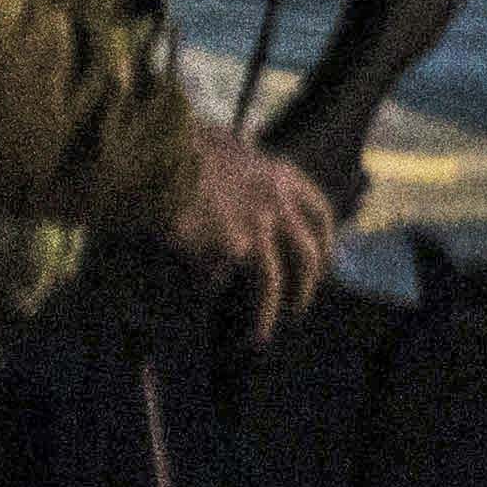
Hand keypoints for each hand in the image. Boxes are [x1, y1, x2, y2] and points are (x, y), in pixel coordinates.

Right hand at [162, 128, 339, 345]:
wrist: (160, 153)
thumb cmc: (187, 149)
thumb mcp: (231, 149)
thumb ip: (249, 171)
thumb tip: (253, 192)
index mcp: (283, 176)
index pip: (320, 212)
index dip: (325, 242)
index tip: (321, 264)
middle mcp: (278, 203)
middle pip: (307, 256)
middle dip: (305, 288)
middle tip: (297, 307)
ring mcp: (257, 228)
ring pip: (270, 283)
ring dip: (266, 314)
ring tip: (258, 337)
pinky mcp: (230, 248)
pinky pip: (216, 277)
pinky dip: (207, 286)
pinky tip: (194, 288)